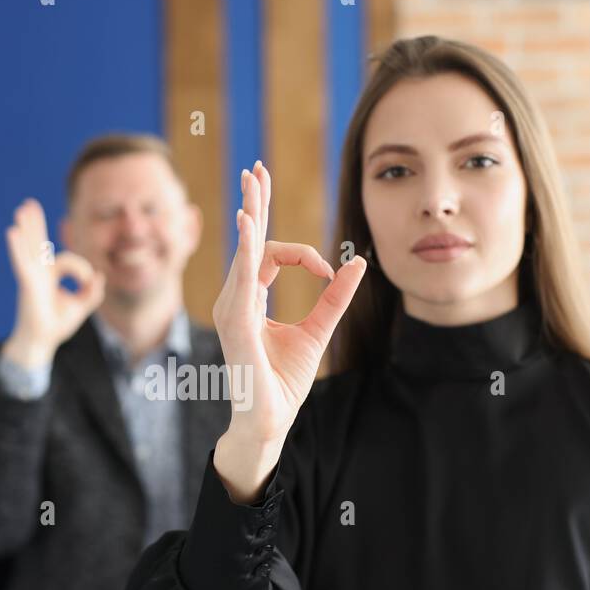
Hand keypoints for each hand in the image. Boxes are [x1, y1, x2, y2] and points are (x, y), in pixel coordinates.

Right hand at [1, 198, 104, 367]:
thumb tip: (100, 276)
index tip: (90, 283)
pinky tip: (12, 232)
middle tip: (29, 204)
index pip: (67, 259)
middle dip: (35, 224)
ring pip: (29, 247)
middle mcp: (38, 273)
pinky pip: (22, 263)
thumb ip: (93, 293)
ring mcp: (31, 277)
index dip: (82, 269)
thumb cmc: (57, 326)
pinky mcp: (27, 285)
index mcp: (50, 276)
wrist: (42, 343)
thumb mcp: (81, 307)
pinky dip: (17, 248)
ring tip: (23, 209)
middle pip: (37, 243)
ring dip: (28, 227)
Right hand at [211, 161, 366, 499]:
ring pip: (243, 253)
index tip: (330, 272)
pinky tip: (248, 225)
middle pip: (247, 241)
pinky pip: (241, 278)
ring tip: (252, 185)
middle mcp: (236, 299)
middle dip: (254, 203)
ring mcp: (231, 310)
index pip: (271, 256)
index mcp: (251, 300)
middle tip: (256, 168)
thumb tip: (358, 263)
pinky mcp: (235, 324)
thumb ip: (336, 297)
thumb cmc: (284, 382)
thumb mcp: (318, 331)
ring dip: (249, 218)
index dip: (304, 256)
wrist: (269, 421)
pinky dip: (245, 251)